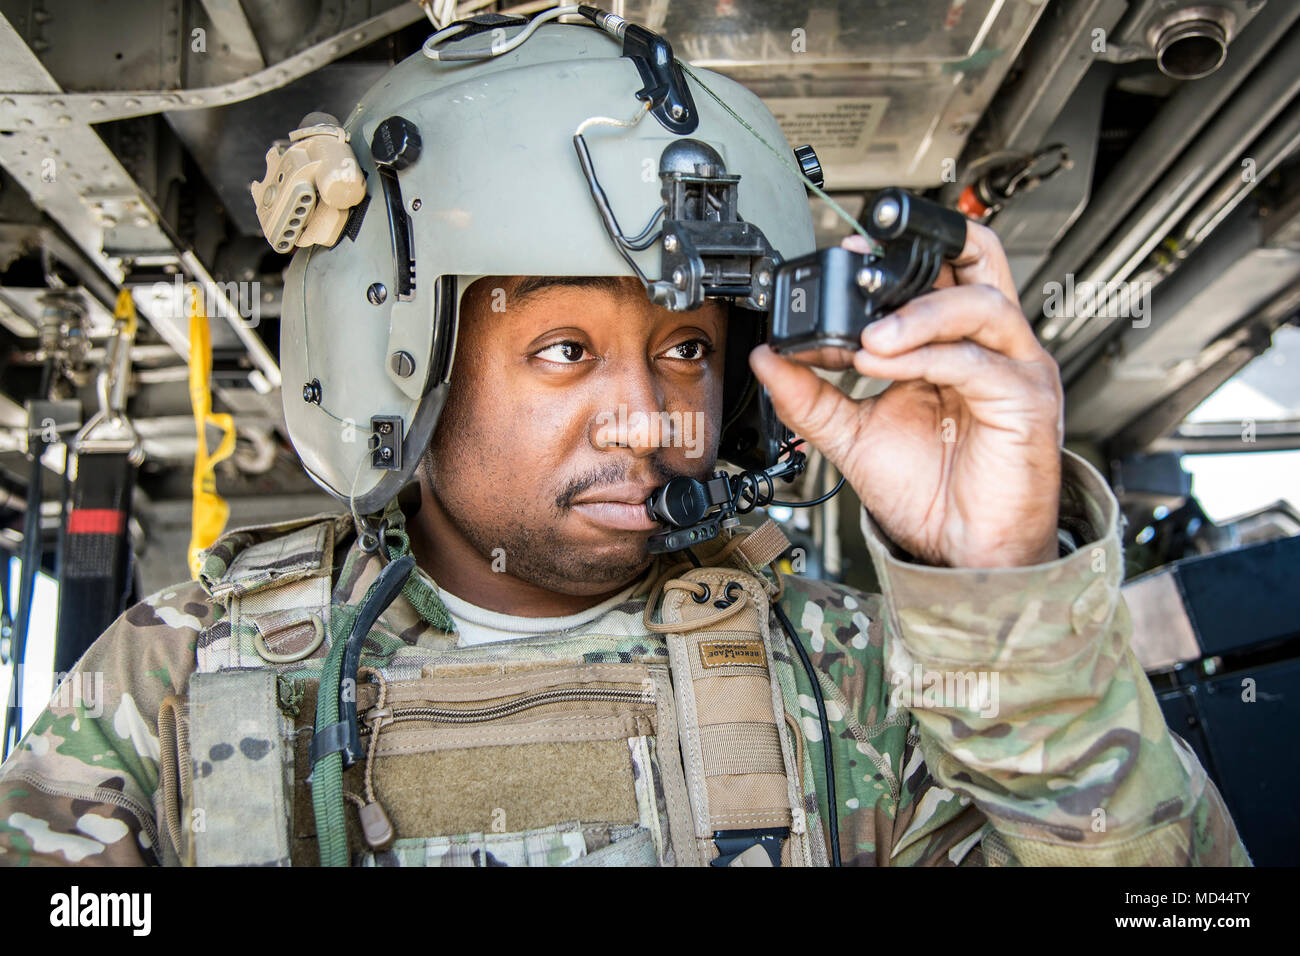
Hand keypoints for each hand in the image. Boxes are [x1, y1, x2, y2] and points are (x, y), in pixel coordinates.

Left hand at [749, 222, 1063, 567]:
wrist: (964, 550)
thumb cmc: (929, 492)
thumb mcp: (852, 436)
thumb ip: (810, 397)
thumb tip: (768, 359)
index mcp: (953, 341)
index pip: (927, 275)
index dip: (873, 272)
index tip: (821, 288)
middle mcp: (988, 344)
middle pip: (977, 256)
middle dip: (918, 250)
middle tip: (858, 269)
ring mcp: (1014, 366)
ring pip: (977, 304)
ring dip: (911, 316)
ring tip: (862, 344)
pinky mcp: (1026, 398)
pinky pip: (975, 361)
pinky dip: (924, 357)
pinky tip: (882, 367)